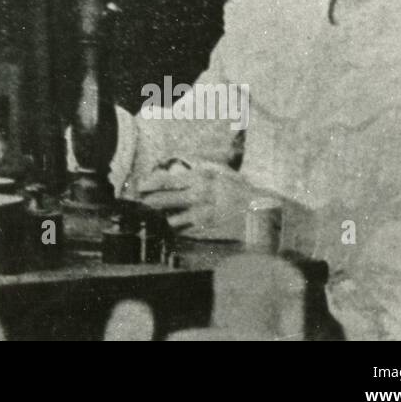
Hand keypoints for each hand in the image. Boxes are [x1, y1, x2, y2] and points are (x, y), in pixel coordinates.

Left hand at [136, 160, 271, 240]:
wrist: (260, 211)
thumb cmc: (239, 189)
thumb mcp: (218, 172)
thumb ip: (198, 171)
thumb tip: (175, 171)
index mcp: (200, 177)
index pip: (165, 180)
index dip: (149, 184)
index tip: (140, 186)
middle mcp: (198, 194)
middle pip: (162, 200)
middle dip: (149, 202)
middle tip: (142, 202)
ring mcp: (201, 214)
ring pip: (171, 219)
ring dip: (166, 218)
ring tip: (163, 216)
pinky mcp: (206, 230)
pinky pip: (184, 231)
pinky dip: (180, 229)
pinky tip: (179, 227)